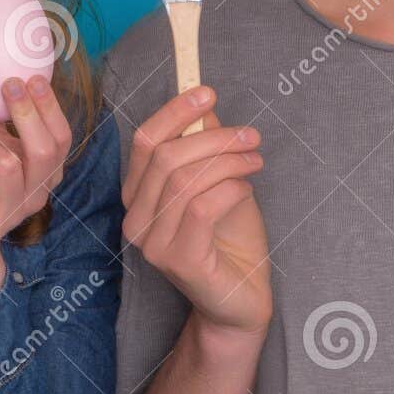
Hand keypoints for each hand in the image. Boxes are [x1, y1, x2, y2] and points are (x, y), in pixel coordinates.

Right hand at [122, 87, 271, 338]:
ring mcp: (153, 244)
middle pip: (166, 156)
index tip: (207, 92)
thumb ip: (206, 149)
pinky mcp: (178, 261)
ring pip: (185, 179)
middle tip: (251, 135)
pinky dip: (230, 188)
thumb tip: (204, 109)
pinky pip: (201, 207)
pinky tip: (246, 189)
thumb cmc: (229, 240)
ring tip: (256, 160)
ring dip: (229, 161)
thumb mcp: (219, 181)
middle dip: (214, 137)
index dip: (174, 111)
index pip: (144, 141)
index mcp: (139, 195)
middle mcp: (137, 219)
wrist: (240, 301)